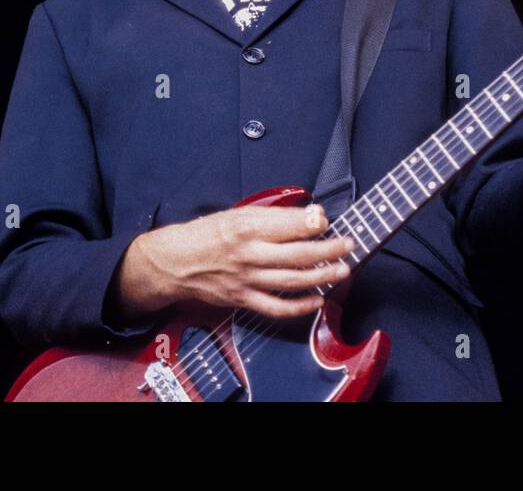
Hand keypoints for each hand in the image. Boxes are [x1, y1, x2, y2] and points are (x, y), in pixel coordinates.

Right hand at [112, 203, 356, 322]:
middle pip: (298, 254)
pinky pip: (276, 307)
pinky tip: (317, 300)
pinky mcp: (243, 299)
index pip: (290, 224)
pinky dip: (299, 307)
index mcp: (247, 227)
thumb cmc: (206, 234)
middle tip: (348, 245)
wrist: (175, 262)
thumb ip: (270, 216)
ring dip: (322, 276)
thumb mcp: (236, 214)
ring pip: (292, 281)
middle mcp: (249, 254)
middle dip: (329, 249)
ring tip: (342, 270)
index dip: (314, 222)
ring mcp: (247, 280)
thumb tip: (306, 215)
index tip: (328, 219)